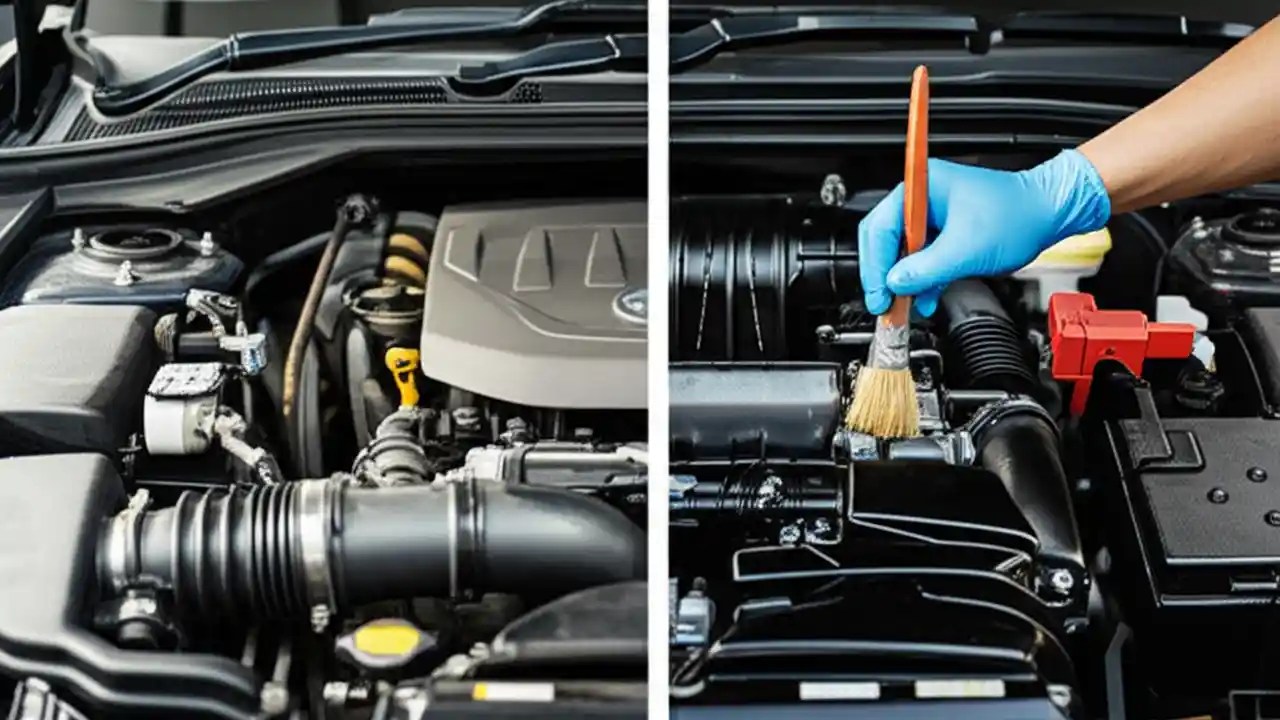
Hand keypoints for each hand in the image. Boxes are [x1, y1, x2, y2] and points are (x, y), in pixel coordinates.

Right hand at [857, 149, 1111, 316]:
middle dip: (885, 275)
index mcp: (921, 187)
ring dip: (903, 281)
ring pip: (901, 252)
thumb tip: (895, 284)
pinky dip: (919, 279)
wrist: (1049, 214)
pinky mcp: (943, 231)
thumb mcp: (966, 249)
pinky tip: (923, 297)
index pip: (879, 227)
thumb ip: (926, 269)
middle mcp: (921, 198)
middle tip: (885, 304)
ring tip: (904, 306)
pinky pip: (920, 258)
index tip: (879, 294)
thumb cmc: (1017, 215)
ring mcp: (931, 215)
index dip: (875, 266)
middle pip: (885, 240)